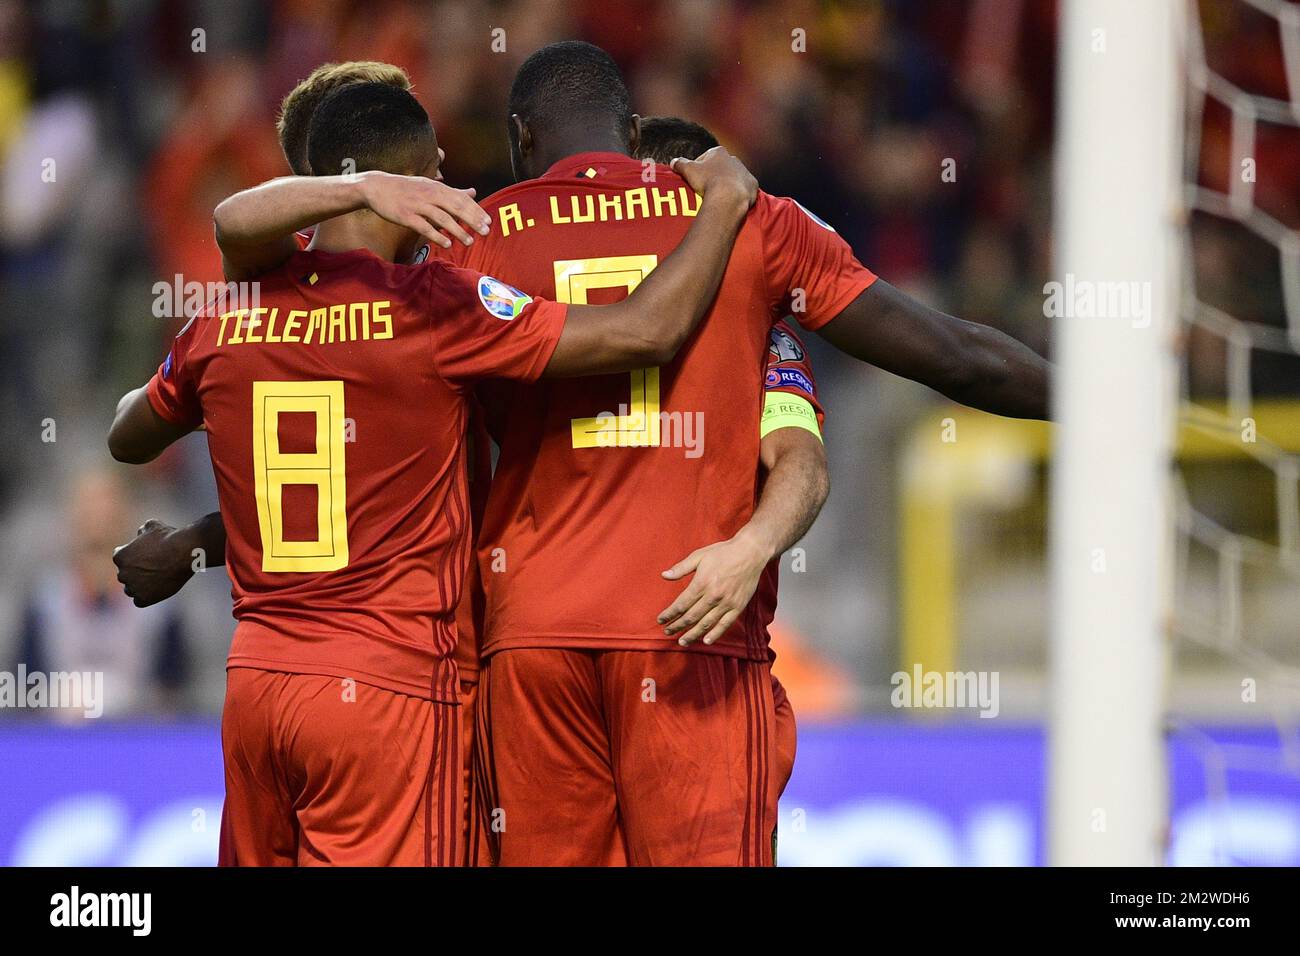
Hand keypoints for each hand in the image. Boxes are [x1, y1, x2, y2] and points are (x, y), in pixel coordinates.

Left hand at [112, 519, 199, 607]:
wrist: (184, 553)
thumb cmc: (169, 537)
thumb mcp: (152, 526)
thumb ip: (142, 531)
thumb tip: (141, 533)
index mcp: (120, 556)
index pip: (120, 558)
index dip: (132, 556)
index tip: (144, 556)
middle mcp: (122, 573)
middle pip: (125, 575)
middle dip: (135, 571)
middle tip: (152, 568)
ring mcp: (133, 588)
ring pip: (130, 589)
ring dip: (139, 586)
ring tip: (155, 580)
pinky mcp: (144, 599)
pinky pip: (139, 601)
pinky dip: (146, 597)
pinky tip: (157, 590)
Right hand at [357, 171, 491, 249]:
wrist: (376, 187)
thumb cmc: (406, 188)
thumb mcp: (430, 185)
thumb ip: (452, 192)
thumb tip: (473, 192)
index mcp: (437, 187)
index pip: (461, 198)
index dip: (476, 210)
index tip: (488, 221)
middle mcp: (429, 194)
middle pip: (455, 207)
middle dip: (472, 220)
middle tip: (485, 232)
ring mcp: (417, 205)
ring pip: (442, 218)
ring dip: (457, 230)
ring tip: (470, 242)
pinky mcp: (406, 216)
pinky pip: (424, 226)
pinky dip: (437, 235)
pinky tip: (448, 244)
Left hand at [656, 527, 773, 645]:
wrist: (751, 552)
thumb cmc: (723, 552)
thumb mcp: (699, 555)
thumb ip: (681, 568)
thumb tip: (663, 575)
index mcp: (702, 583)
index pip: (681, 604)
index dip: (669, 614)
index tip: (661, 620)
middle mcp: (713, 596)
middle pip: (691, 616)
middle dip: (677, 626)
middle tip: (667, 632)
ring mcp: (726, 603)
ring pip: (706, 624)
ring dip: (692, 634)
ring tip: (682, 641)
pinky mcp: (738, 607)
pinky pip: (725, 624)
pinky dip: (715, 634)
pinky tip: (706, 641)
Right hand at [670, 146, 758, 209]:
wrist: (729, 197)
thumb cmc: (707, 181)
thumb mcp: (688, 170)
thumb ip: (680, 163)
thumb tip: (673, 162)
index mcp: (719, 152)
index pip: (706, 157)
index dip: (699, 168)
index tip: (695, 178)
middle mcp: (734, 159)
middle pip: (722, 167)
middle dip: (715, 175)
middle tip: (707, 188)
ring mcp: (745, 172)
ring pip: (734, 177)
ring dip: (728, 184)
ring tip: (720, 197)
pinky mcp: (753, 185)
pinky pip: (744, 189)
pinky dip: (739, 193)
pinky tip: (732, 201)